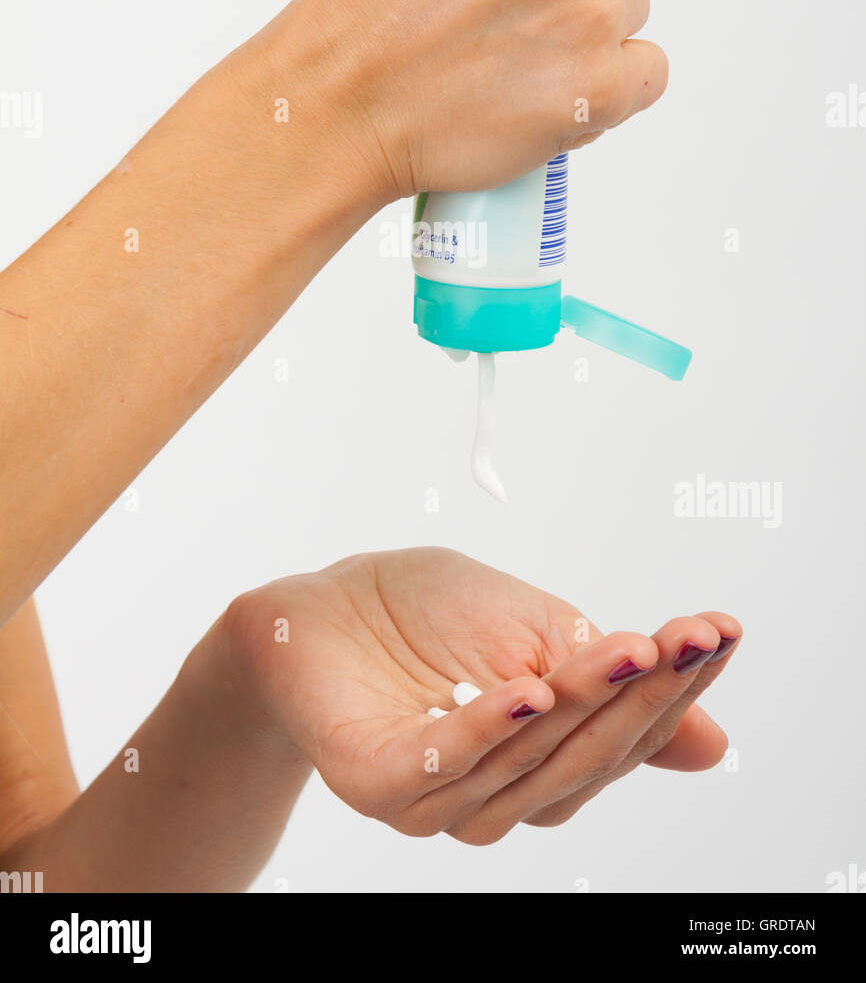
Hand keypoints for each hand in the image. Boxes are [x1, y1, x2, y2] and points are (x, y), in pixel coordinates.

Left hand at [225, 547, 740, 844]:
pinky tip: (528, 690)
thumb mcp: (537, 636)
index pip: (620, 739)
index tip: (717, 632)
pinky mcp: (376, 781)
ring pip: (524, 762)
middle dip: (643, 697)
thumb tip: (715, 745)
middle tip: (686, 637)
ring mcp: (433, 799)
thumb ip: (609, 686)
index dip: (672, 690)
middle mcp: (493, 796)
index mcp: (537, 766)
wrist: (318, 606)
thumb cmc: (427, 617)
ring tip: (628, 651)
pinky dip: (487, 729)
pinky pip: (440, 763)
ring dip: (579, 706)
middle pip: (584, 758)